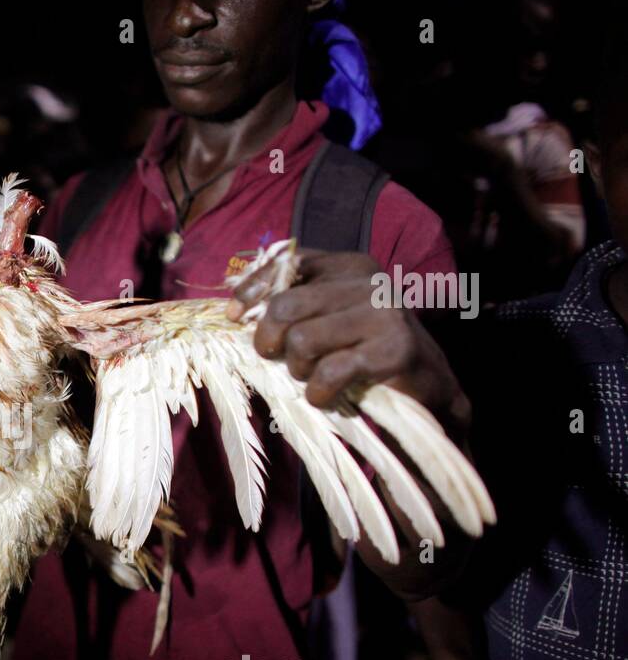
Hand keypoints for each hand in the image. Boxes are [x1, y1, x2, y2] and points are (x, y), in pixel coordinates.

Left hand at [228, 249, 470, 433]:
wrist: (425, 383)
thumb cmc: (363, 349)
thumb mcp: (328, 316)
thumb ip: (292, 303)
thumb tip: (234, 308)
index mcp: (348, 265)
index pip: (286, 264)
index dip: (252, 290)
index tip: (234, 315)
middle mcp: (367, 281)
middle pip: (284, 307)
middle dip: (269, 339)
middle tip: (276, 358)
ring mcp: (383, 313)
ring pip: (302, 341)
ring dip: (297, 369)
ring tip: (312, 376)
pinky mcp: (393, 350)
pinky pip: (329, 372)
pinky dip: (317, 392)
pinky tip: (325, 396)